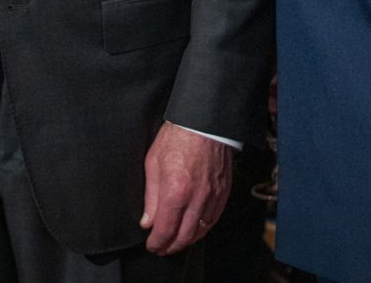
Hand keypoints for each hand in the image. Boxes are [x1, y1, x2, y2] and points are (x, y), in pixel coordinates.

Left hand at [139, 122, 231, 255]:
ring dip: (187, 241)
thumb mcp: (153, 163)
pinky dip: (202, 229)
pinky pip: (213, 220)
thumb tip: (147, 222)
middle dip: (170, 247)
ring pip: (200, 231)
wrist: (204, 122)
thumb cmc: (177, 137)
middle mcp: (196, 198)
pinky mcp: (223, 193)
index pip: (165, 230)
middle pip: (184, 236)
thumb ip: (150, 197)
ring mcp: (212, 196)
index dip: (156, 243)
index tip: (151, 245)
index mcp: (175, 191)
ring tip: (176, 242)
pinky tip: (194, 230)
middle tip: (161, 248)